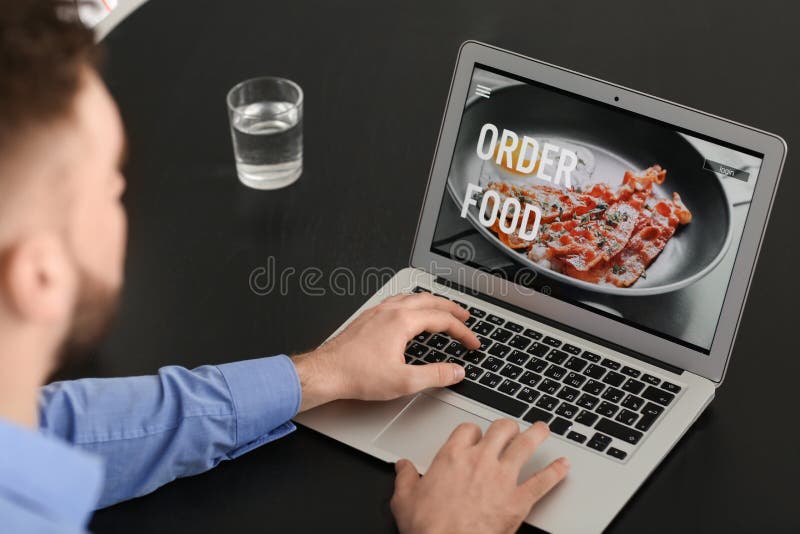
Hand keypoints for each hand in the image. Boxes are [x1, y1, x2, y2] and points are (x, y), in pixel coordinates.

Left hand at [292, 292, 479, 410]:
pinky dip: (413, 303)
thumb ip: (436, 375)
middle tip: (466, 317)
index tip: (473, 343)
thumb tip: (456, 371)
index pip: (443, 320)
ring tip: (442, 310)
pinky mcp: (368, 317)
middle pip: (430, 301)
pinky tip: (411, 312)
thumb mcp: (404, 381)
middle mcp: (390, 311)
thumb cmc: (357, 375)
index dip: (463, 332)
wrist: (326, 372)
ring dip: (432, 302)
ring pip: (412, 297)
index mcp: (402, 322)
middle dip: (452, 309)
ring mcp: (378, 312)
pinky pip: (397, 301)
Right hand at [391, 420, 568, 533]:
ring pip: (525, 446)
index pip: (468, 429)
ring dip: (537, 435)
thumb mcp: (404, 499)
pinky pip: (543, 481)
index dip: (473, 431)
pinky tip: (563, 466)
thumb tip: (402, 466)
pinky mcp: (518, 501)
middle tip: (511, 428)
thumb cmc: (427, 527)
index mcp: (452, 457)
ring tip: (543, 429)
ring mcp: (502, 479)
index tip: (475, 435)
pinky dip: (556, 472)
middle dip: (507, 426)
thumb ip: (405, 478)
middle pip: (500, 429)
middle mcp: (480, 461)